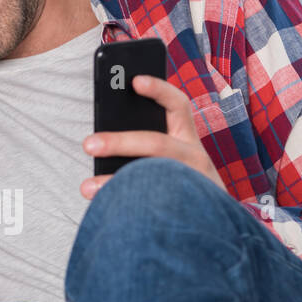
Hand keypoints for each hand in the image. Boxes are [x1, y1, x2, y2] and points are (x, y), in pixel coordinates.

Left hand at [81, 74, 227, 198]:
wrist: (213, 221)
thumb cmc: (182, 181)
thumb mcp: (175, 156)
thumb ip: (150, 144)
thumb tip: (101, 142)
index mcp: (187, 138)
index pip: (178, 106)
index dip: (159, 90)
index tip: (135, 81)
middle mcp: (194, 157)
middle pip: (157, 144)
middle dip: (119, 142)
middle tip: (88, 144)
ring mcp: (193, 184)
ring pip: (154, 178)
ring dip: (116, 183)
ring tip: (87, 187)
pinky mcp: (187, 209)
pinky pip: (152, 208)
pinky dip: (126, 208)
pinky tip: (106, 209)